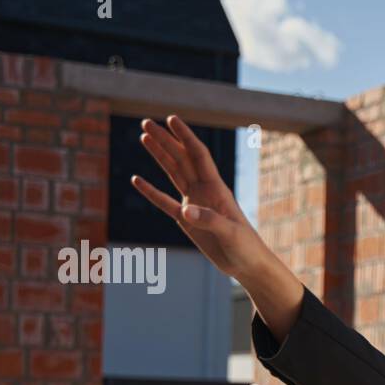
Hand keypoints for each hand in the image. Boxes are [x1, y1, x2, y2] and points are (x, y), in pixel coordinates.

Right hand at [131, 115, 268, 279]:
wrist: (247, 265)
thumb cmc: (246, 247)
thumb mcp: (230, 233)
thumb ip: (209, 220)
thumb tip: (185, 210)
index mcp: (217, 188)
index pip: (198, 155)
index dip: (185, 136)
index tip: (171, 119)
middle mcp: (204, 191)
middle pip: (181, 159)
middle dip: (165, 140)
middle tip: (146, 122)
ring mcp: (194, 204)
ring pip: (173, 174)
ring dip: (159, 155)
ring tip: (144, 136)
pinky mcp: (186, 221)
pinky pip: (164, 203)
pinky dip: (151, 192)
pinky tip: (137, 180)